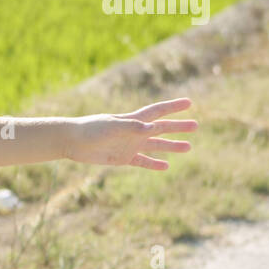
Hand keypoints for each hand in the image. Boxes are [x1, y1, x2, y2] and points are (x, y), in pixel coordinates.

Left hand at [65, 97, 197, 169]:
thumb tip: (154, 128)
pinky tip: (166, 166)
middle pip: (161, 128)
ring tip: (188, 147)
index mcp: (132, 120)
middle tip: (196, 126)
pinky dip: (154, 163)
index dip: (173, 107)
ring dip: (171, 145)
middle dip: (178, 127)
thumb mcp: (112, 127)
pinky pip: (142, 161)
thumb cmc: (91, 130)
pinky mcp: (122, 158)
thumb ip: (132, 127)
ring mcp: (129, 145)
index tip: (189, 102)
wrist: (72, 142)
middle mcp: (134, 132)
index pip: (157, 111)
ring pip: (155, 145)